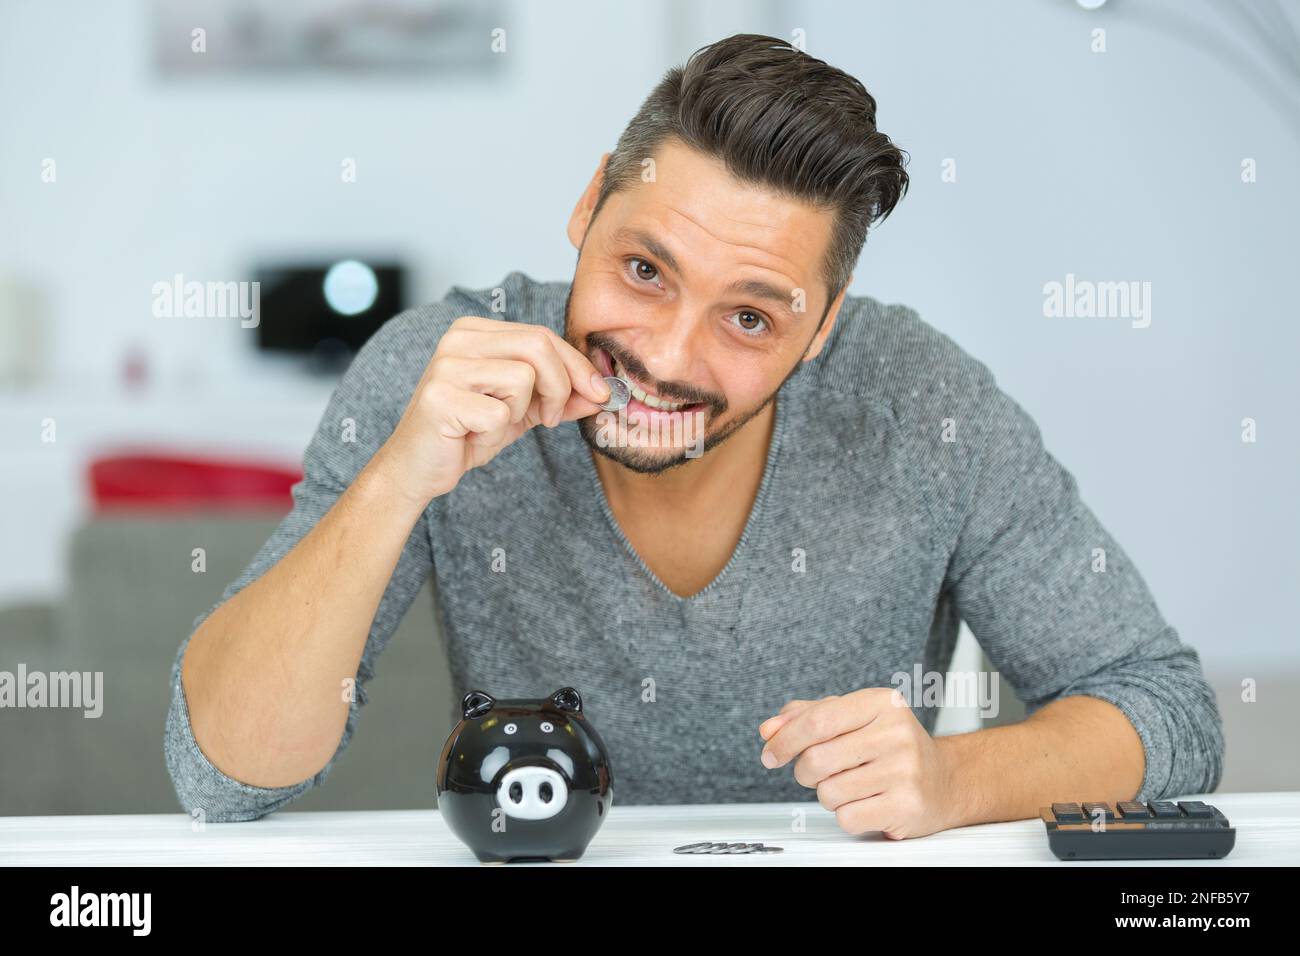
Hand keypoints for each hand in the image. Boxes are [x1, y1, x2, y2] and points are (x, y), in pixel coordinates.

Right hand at [375, 316, 610, 505]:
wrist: (418, 469)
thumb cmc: (467, 434)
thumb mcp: (521, 411)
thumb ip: (558, 397)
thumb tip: (601, 393)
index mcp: (476, 332)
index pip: (541, 335)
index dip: (577, 365)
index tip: (598, 393)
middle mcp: (458, 339)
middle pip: (538, 346)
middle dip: (560, 386)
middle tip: (550, 418)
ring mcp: (446, 366)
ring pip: (523, 378)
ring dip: (520, 414)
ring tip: (492, 426)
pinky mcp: (441, 398)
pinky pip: (500, 414)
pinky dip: (496, 435)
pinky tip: (473, 437)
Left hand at [757, 688, 959, 839]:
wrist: (945, 781)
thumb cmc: (891, 747)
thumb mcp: (854, 718)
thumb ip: (808, 717)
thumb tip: (769, 729)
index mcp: (881, 703)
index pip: (817, 720)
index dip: (784, 740)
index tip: (770, 754)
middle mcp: (896, 733)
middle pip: (816, 759)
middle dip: (806, 772)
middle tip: (820, 772)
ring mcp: (904, 770)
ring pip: (828, 792)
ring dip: (829, 795)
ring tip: (853, 786)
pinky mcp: (906, 805)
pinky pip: (847, 817)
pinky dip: (848, 815)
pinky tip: (868, 803)